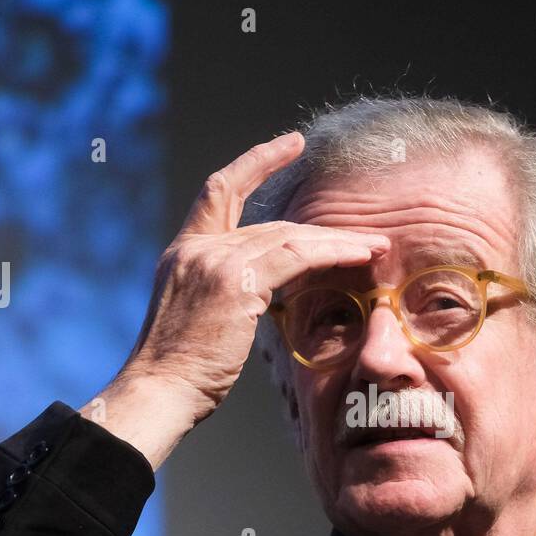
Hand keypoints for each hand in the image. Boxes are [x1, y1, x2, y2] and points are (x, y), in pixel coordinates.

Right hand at [81, 131, 390, 469]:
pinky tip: (360, 255)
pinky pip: (296, 257)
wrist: (159, 390)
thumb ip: (226, 294)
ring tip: (376, 247)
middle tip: (366, 233)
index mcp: (183, 253)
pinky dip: (332, 253)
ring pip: (290, 238)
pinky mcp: (235, 282)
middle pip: (271, 225)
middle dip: (323, 228)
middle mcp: (197, 248)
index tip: (290, 145)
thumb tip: (263, 295)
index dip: (256, 163)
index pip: (219, 190)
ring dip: (339, 242)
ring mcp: (214, 261)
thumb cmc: (180, 371)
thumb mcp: (198, 319)